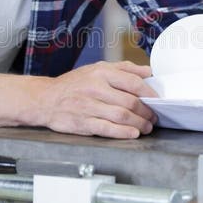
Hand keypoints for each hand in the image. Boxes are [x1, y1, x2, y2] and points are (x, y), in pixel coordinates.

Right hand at [34, 60, 157, 138]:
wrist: (44, 99)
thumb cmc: (73, 84)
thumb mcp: (96, 69)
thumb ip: (123, 68)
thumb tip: (148, 71)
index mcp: (101, 73)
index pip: (133, 82)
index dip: (150, 93)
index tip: (157, 100)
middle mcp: (95, 88)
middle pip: (130, 102)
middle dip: (147, 112)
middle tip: (154, 117)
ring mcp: (88, 106)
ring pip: (122, 116)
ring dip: (139, 124)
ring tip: (146, 127)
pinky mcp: (82, 123)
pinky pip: (107, 129)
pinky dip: (123, 133)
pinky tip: (133, 133)